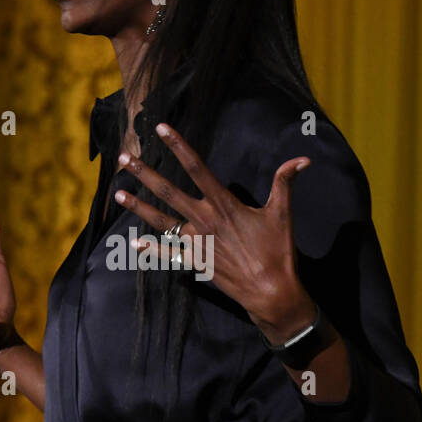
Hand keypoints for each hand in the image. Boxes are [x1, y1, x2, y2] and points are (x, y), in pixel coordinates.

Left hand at [114, 122, 316, 342]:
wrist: (271, 292)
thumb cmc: (278, 251)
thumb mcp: (283, 213)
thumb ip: (286, 182)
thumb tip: (303, 159)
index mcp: (224, 204)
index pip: (197, 168)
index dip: (178, 147)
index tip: (161, 129)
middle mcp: (204, 220)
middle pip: (168, 192)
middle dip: (144, 173)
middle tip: (123, 158)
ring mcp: (197, 243)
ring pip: (161, 221)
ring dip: (139, 206)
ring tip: (117, 193)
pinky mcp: (196, 263)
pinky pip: (169, 255)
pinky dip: (152, 250)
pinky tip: (135, 244)